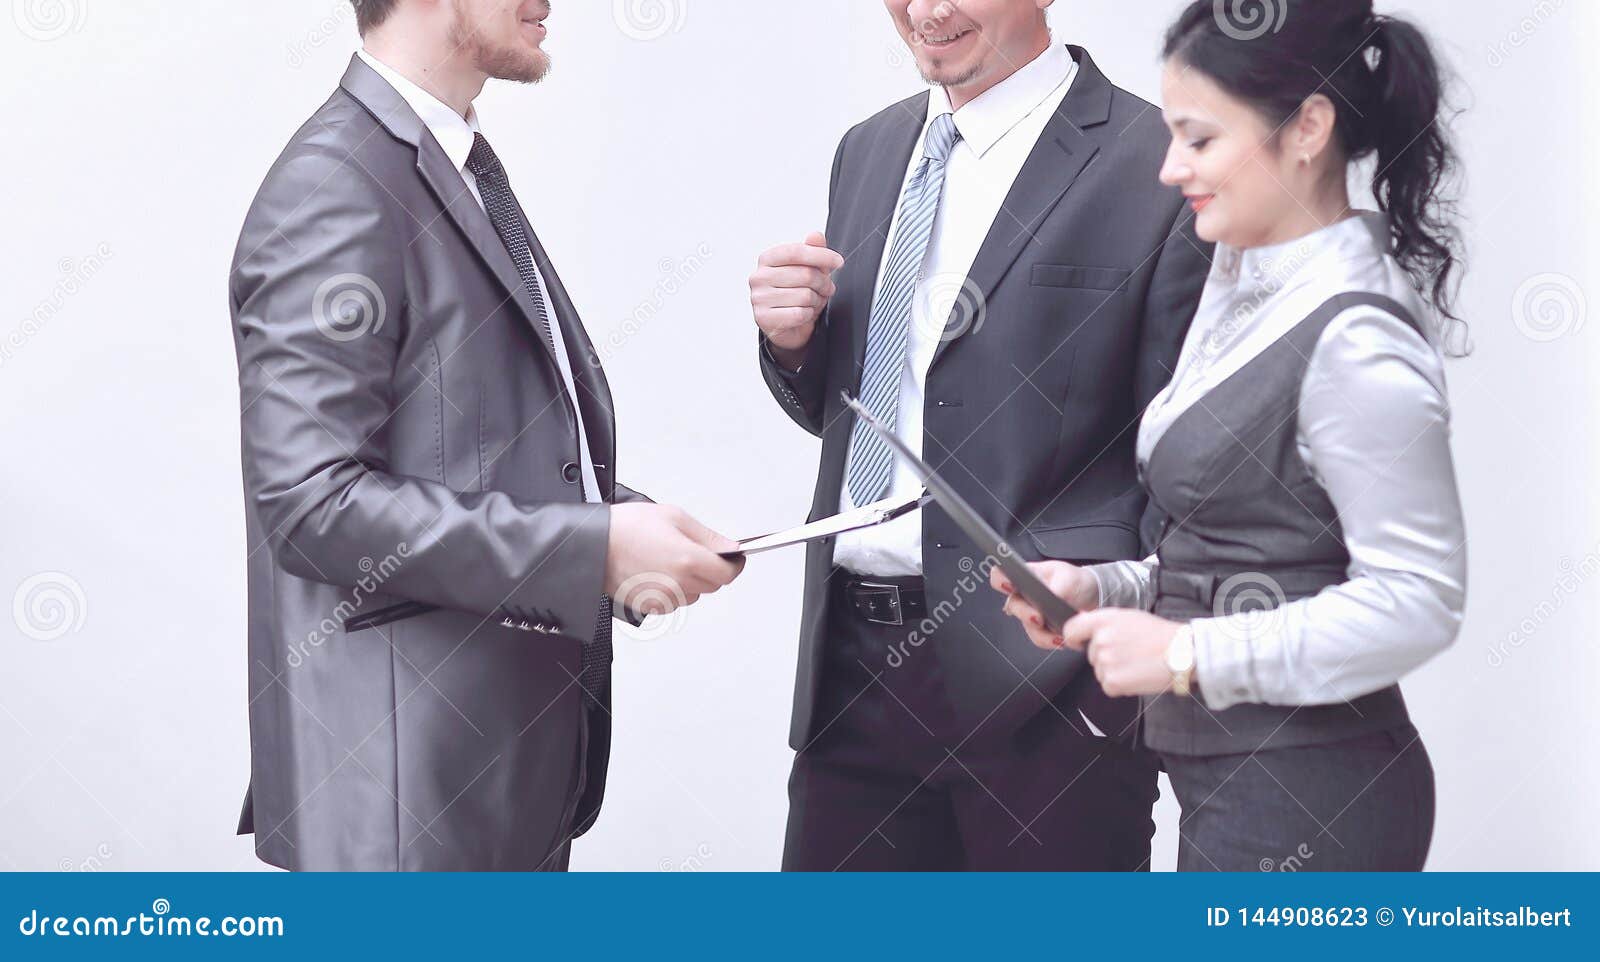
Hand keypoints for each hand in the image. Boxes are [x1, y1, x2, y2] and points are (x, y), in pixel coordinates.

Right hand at [604, 504, 744, 614]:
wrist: (593, 544)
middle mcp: (678, 584)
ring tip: (669, 559)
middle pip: (713, 585)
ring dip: (691, 581)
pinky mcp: (650, 607)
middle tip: (694, 551)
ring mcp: (663, 598)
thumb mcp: (674, 517)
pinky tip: (657, 571)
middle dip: (711, 570)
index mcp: (687, 559)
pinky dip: (673, 590)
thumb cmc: (627, 527)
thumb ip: (708, 537)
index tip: (734, 558)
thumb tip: (730, 548)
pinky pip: (674, 602)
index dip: (734, 565)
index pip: (728, 573)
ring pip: (694, 595)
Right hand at [750, 231, 843, 366]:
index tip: (839, 262)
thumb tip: (815, 236)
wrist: (786, 326)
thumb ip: (813, 251)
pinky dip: (808, 315)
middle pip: (805, 274)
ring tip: (813, 302)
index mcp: (767, 259)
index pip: (796, 251)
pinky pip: (799, 314)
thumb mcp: (808, 269)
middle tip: (826, 289)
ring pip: (804, 296)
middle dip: (823, 283)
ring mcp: (759, 298)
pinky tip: (803, 313)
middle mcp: (759, 277)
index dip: (821, 255)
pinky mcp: (764, 318)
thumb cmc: (796, 294)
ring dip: (816, 301)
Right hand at [989, 561, 1100, 649]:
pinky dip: (1051, 640)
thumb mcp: (1069, 577)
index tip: (1008, 585)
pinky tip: (1062, 639)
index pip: (1000, 575)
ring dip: (1042, 634)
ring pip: (1027, 627)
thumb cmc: (1074, 581)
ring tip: (1059, 635)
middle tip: (1038, 617)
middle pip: (1013, 605)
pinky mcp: (1040, 629)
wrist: (1090, 597)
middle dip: (1025, 613)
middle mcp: (1023, 596)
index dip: (1000, 579)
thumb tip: (1053, 596)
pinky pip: (1039, 638)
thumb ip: (1059, 586)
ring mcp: (1030, 614)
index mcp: (1025, 576)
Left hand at [1059, 609, 1183, 697]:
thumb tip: (1082, 626)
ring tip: (1137, 663)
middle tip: (1130, 653)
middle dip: (1105, 656)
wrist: (1183, 653)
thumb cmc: (1160, 635)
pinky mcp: (1112, 682)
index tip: (1080, 643)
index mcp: (1103, 620)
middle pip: (1090, 654)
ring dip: (1115, 671)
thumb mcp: (1129, 617)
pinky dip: (1121, 685)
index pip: (1071, 630)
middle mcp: (1100, 640)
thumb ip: (1104, 622)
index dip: (1075, 638)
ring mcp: (1105, 662)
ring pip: (1100, 671)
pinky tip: (1137, 675)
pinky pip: (1108, 686)